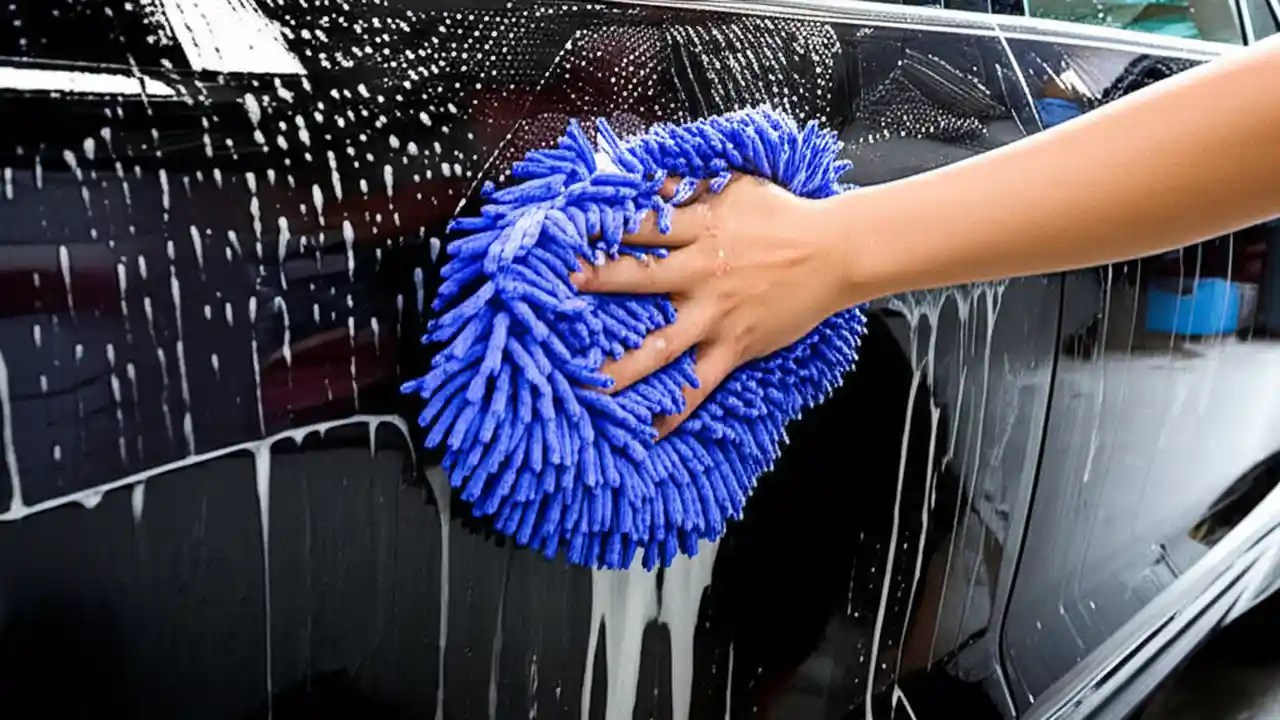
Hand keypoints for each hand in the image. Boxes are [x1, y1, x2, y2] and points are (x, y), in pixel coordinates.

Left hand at [570, 174, 855, 436]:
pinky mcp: (734, 346)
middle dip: (596, 286)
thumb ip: (686, 184)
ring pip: (660, 345)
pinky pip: (698, 385)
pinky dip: (674, 409)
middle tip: (553, 298)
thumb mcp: (734, 185)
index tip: (560, 235)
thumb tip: (643, 174)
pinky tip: (648, 430)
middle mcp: (700, 272)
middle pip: (637, 279)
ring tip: (584, 385)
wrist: (835, 251)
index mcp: (698, 227)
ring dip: (620, 366)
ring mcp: (715, 314)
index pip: (638, 226)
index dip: (598, 227)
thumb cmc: (785, 216)